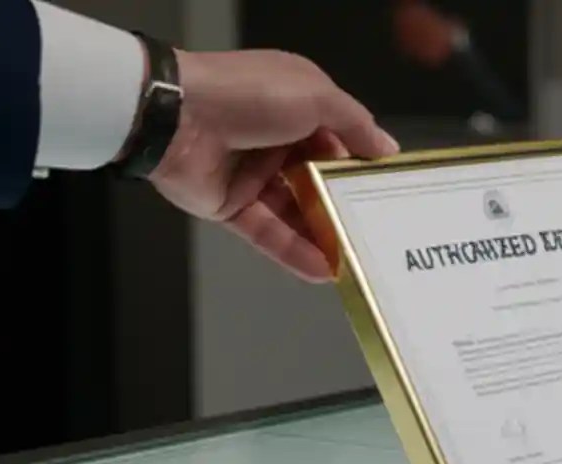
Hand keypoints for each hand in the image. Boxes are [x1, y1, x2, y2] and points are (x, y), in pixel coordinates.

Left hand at [148, 49, 399, 282]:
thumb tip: (387, 148)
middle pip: (320, 181)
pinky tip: (323, 271)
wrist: (173, 116)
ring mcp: (253, 174)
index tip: (387, 192)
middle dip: (346, 207)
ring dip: (324, 236)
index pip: (340, 142)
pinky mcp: (232, 205)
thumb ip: (356, 124)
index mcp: (297, 106)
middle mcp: (276, 140)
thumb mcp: (316, 96)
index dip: (362, 166)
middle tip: (376, 234)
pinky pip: (269, 233)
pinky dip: (294, 252)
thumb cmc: (246, 94)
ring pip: (297, 212)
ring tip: (355, 263)